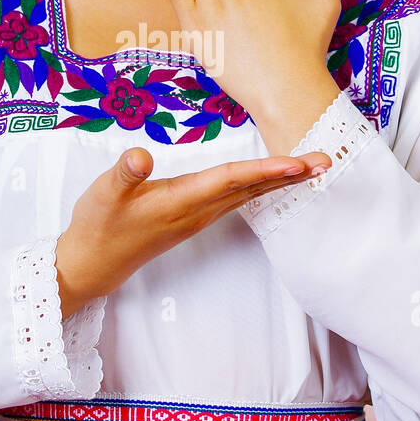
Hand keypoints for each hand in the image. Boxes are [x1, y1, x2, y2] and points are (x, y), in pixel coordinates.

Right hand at [54, 144, 333, 312]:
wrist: (93, 263)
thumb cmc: (98, 224)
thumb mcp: (103, 194)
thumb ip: (123, 174)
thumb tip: (140, 157)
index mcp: (180, 200)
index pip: (231, 180)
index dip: (265, 170)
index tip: (298, 164)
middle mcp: (197, 210)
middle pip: (250, 189)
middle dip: (288, 175)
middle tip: (326, 160)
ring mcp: (197, 216)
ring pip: (246, 195)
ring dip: (278, 180)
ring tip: (308, 167)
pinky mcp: (192, 217)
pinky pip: (235, 199)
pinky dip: (257, 186)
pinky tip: (268, 180)